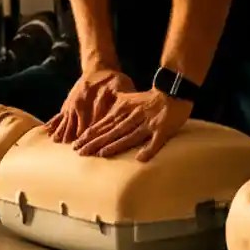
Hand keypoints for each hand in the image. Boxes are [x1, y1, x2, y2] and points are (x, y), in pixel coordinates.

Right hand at [44, 67, 135, 143]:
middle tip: (77, 151)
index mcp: (99, 98)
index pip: (98, 120)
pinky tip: (47, 133)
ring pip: (68, 120)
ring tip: (59, 145)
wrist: (98, 67)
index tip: (95, 146)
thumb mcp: (124, 85)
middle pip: (81, 122)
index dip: (97, 134)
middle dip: (79, 138)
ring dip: (64, 133)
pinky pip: (58, 115)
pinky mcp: (67, 103)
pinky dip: (53, 124)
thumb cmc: (114, 80)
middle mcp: (84, 101)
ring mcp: (74, 103)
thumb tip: (132, 111)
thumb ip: (126, 99)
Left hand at [72, 89, 193, 161]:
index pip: (104, 124)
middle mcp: (133, 117)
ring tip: (101, 154)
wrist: (173, 91)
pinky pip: (155, 141)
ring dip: (115, 146)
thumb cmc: (150, 98)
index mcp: (124, 110)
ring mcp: (148, 123)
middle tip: (80, 152)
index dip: (90, 135)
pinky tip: (140, 158)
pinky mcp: (162, 129)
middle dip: (95, 142)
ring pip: (129, 136)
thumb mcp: (129, 98)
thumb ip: (115, 104)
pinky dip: (149, 149)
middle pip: (112, 132)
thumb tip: (102, 109)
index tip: (76, 144)